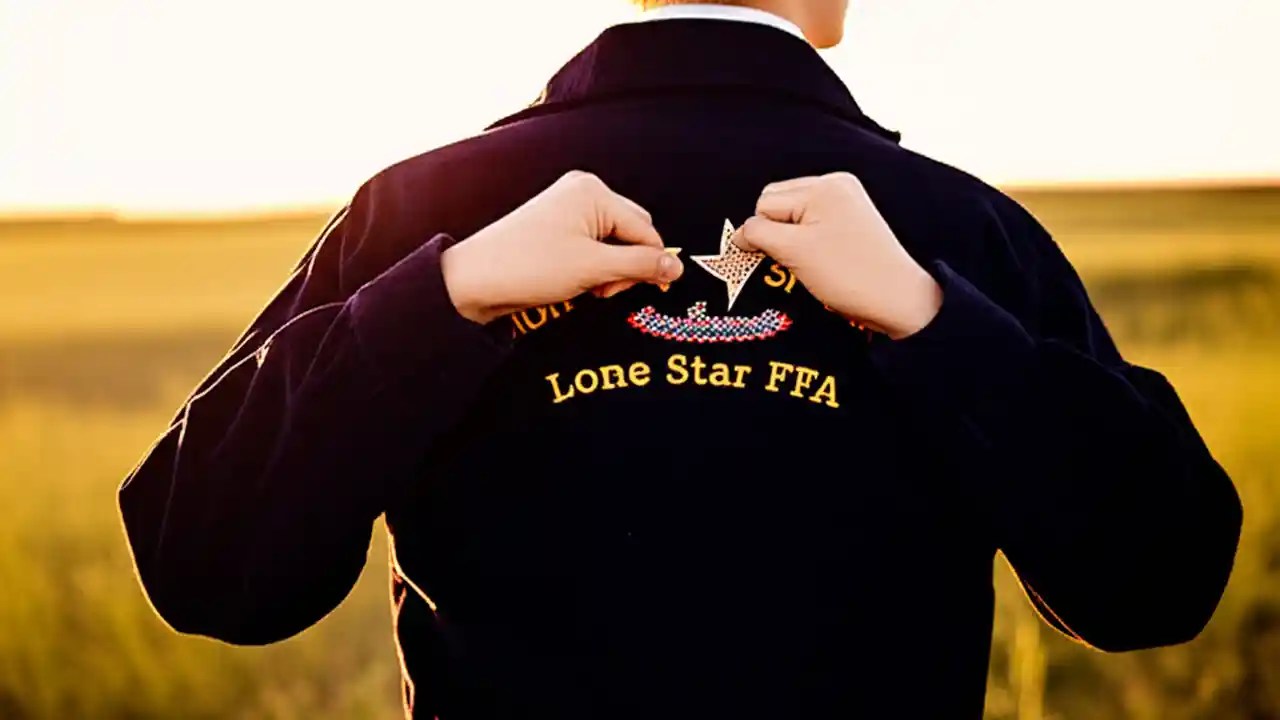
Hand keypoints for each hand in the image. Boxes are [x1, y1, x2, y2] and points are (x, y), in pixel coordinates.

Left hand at [441, 171, 683, 323]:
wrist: (474, 280)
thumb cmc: (530, 267)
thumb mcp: (594, 269)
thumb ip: (640, 265)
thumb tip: (677, 267)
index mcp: (594, 192)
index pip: (646, 230)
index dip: (652, 264)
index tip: (653, 293)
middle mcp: (584, 191)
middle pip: (634, 232)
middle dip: (629, 266)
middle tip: (606, 291)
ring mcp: (568, 207)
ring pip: (615, 241)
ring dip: (612, 270)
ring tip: (589, 289)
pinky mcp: (557, 226)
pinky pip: (594, 245)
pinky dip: (595, 267)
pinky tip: (578, 282)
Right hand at [732, 172, 941, 338]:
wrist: (898, 300)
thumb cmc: (848, 275)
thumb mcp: (794, 252)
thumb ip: (759, 235)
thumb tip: (738, 234)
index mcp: (822, 186)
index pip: (765, 203)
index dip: (762, 234)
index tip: (775, 260)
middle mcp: (835, 185)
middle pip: (777, 202)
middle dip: (776, 231)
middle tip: (793, 260)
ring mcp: (846, 200)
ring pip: (793, 213)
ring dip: (790, 236)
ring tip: (809, 261)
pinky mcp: (852, 219)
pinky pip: (812, 221)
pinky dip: (806, 239)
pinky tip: (819, 258)